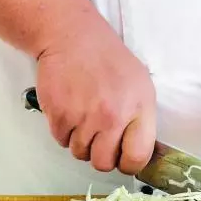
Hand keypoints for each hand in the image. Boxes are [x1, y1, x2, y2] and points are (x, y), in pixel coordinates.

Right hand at [36, 25, 156, 174]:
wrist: (72, 36)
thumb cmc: (108, 60)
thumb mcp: (140, 84)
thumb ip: (141, 119)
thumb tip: (136, 152)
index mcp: (138, 109)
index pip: (137, 158)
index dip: (128, 163)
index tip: (122, 157)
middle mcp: (112, 117)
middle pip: (104, 163)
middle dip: (100, 155)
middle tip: (98, 137)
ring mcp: (84, 118)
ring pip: (80, 153)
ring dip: (80, 141)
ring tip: (83, 116)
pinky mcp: (59, 116)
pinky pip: (62, 141)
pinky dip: (64, 130)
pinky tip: (69, 108)